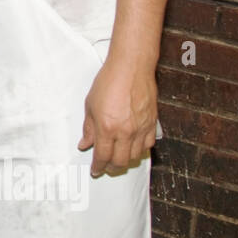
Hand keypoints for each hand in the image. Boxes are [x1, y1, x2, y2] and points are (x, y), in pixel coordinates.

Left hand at [77, 58, 157, 176]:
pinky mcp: (152, 123)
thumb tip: (85, 144)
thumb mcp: (90, 105)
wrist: (131, 67)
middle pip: (120, 162)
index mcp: (107, 128)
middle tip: (106, 167)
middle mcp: (125, 131)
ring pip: (135, 156)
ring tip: (119, 158)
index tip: (96, 170)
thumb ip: (89, 128)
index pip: (102, 156)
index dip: (98, 167)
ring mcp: (141, 128)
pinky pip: (148, 145)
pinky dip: (141, 150)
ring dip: (126, 161)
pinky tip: (134, 148)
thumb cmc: (109, 81)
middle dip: (112, 168)